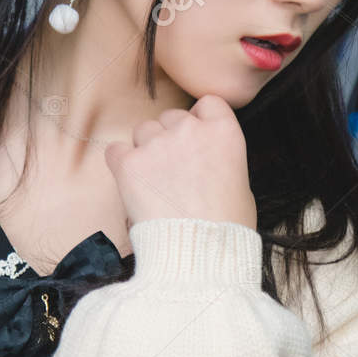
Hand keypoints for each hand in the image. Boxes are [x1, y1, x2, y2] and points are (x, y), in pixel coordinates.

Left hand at [102, 95, 257, 227]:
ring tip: (154, 182)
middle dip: (172, 137)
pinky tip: (132, 183)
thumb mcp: (241, 184)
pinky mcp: (129, 163)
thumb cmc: (225, 228)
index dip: (201, 120)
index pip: (208, 103)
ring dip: (147, 149)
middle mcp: (190, 130)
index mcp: (223, 131)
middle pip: (173, 116)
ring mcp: (157, 144)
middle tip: (175, 169)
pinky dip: (121, 164)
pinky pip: (116, 150)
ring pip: (144, 130)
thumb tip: (206, 159)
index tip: (198, 138)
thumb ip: (221, 158)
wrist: (198, 253)